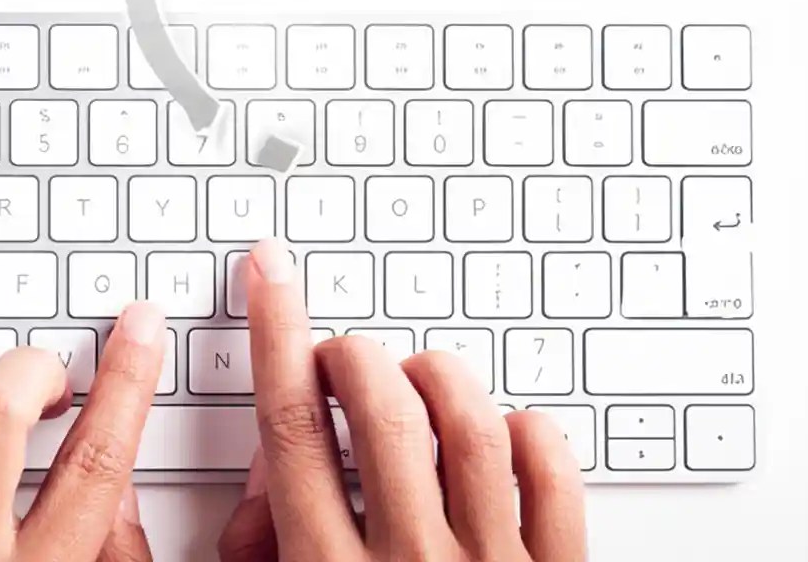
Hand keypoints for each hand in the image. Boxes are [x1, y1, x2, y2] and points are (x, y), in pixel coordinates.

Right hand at [218, 239, 586, 561]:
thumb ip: (252, 548)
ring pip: (472, 429)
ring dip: (436, 379)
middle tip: (341, 360)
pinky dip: (529, 434)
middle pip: (381, 411)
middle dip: (353, 357)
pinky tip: (500, 430)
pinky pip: (555, 482)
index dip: (276, 335)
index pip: (293, 426)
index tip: (271, 274)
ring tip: (415, 382)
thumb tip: (260, 481)